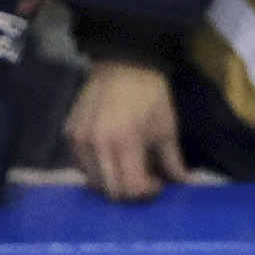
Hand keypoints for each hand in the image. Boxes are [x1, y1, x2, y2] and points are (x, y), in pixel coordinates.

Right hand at [68, 56, 189, 200]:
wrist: (122, 62)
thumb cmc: (150, 95)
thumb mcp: (167, 129)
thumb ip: (173, 161)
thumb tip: (184, 184)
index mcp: (123, 142)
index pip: (131, 188)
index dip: (147, 192)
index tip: (158, 182)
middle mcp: (97, 144)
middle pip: (112, 191)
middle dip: (131, 191)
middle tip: (144, 178)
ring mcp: (79, 140)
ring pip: (94, 182)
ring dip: (113, 182)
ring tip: (127, 167)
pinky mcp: (69, 134)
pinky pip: (81, 166)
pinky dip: (97, 170)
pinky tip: (111, 158)